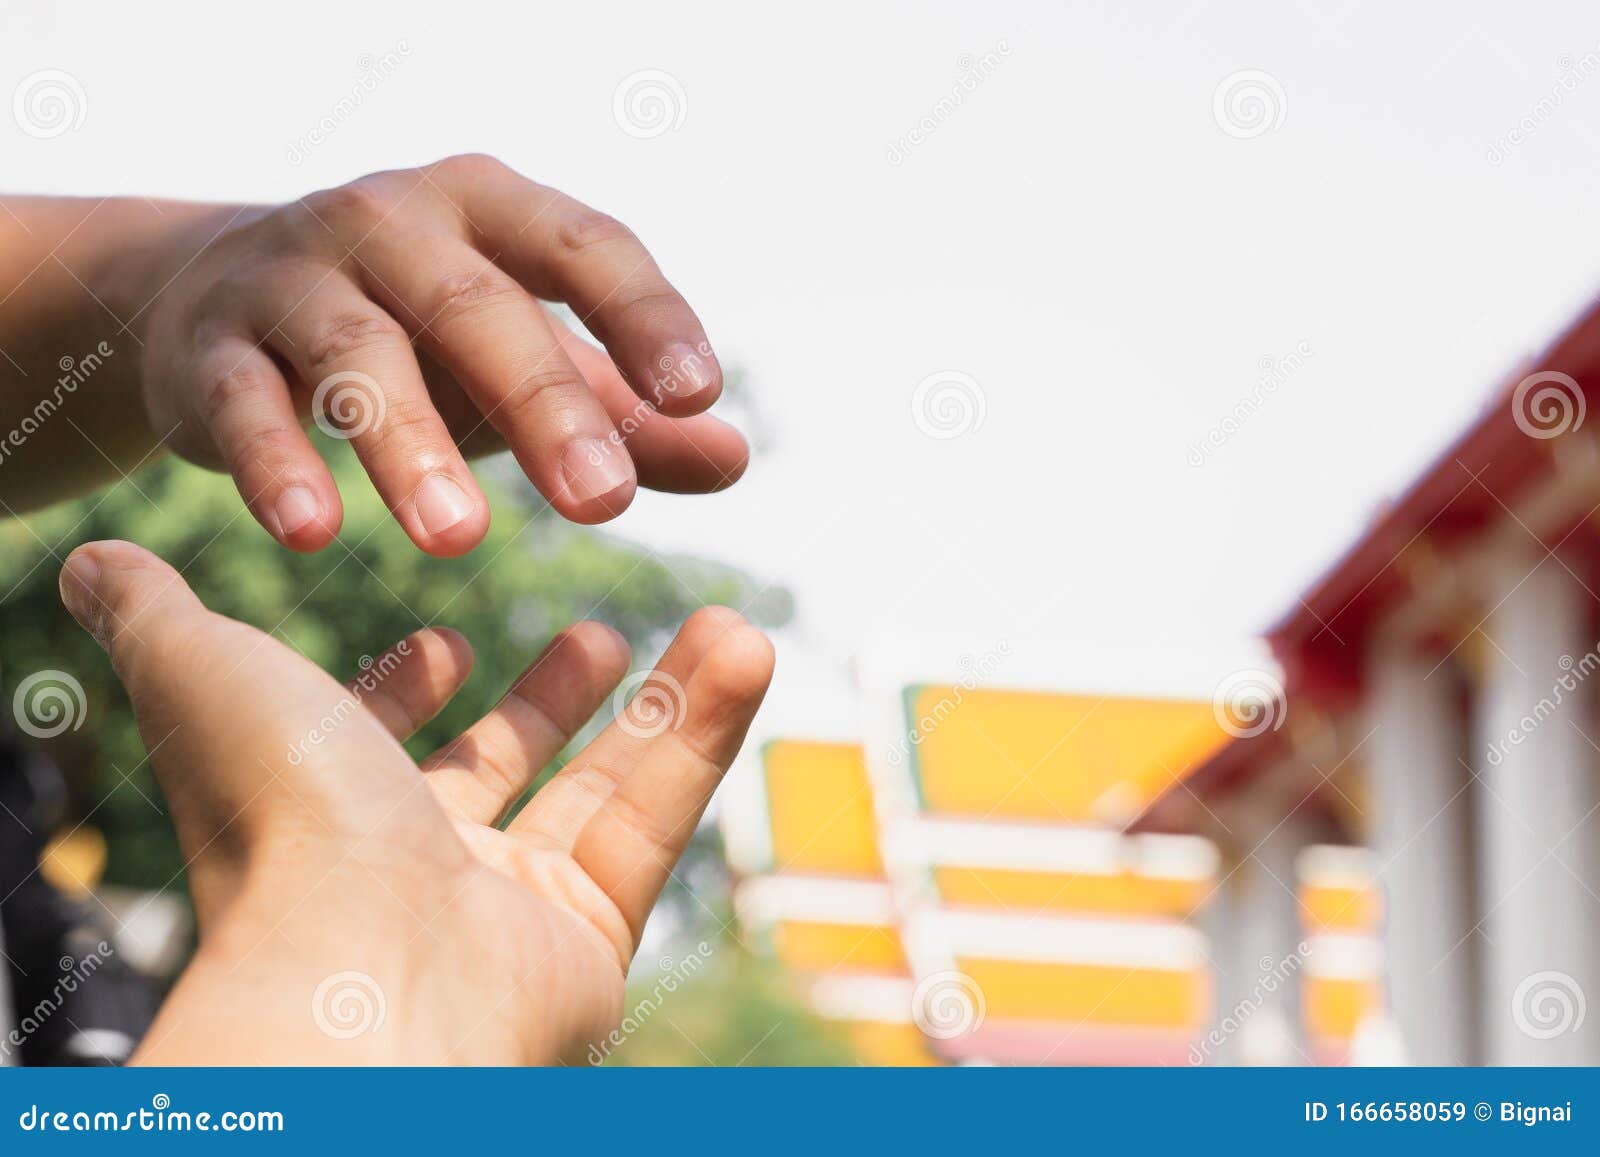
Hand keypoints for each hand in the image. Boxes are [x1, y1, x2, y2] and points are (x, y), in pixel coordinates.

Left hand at [57, 540, 772, 1063]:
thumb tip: (92, 561)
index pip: (375, 752)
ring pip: (600, 794)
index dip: (408, 694)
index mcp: (324, 812)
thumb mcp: (206, 671)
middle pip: (501, 772)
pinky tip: (744, 649)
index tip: (447, 642)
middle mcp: (412, 871)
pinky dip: (704, 735)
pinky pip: (655, 825)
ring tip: (724, 627)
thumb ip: (158, 615)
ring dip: (662, 703)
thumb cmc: (279, 821)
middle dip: (547, 701)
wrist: (367, 977)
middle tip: (593, 638)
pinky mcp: (586, 943)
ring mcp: (502, 914)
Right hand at [106, 155, 746, 553]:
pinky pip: (244, 401)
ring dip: (409, 445)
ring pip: (356, 353)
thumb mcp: (524, 357)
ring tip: (460, 537)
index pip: (585, 247)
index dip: (644, 315)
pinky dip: (275, 462)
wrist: (221, 294)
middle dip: (544, 404)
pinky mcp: (212, 344)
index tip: (697, 394)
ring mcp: (296, 276)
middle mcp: (395, 223)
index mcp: (492, 212)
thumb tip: (733, 458)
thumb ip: (623, 407)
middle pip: (478, 308)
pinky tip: (310, 531)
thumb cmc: (416, 332)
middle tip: (602, 503)